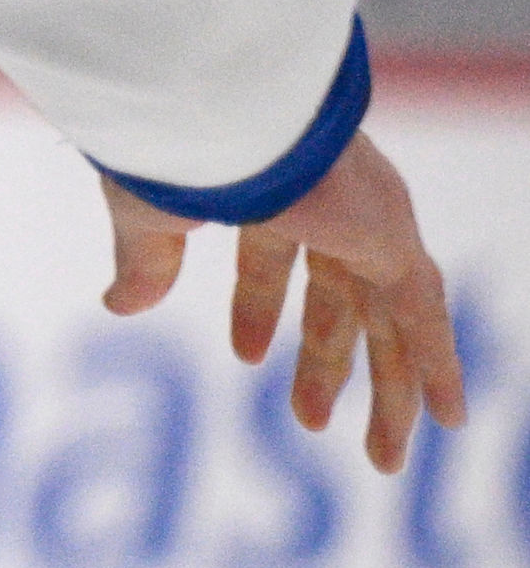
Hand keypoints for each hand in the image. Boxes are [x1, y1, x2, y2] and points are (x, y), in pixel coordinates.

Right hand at [101, 128, 467, 471]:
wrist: (213, 109)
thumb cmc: (169, 145)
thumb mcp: (146, 214)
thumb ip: (145, 261)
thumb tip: (119, 305)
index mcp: (264, 184)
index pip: (269, 255)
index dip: (258, 308)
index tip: (246, 354)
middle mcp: (326, 201)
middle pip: (336, 297)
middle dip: (324, 360)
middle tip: (305, 418)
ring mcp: (365, 219)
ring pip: (385, 318)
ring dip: (386, 387)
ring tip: (381, 458)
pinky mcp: (390, 239)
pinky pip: (422, 315)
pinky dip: (438, 366)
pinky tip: (446, 421)